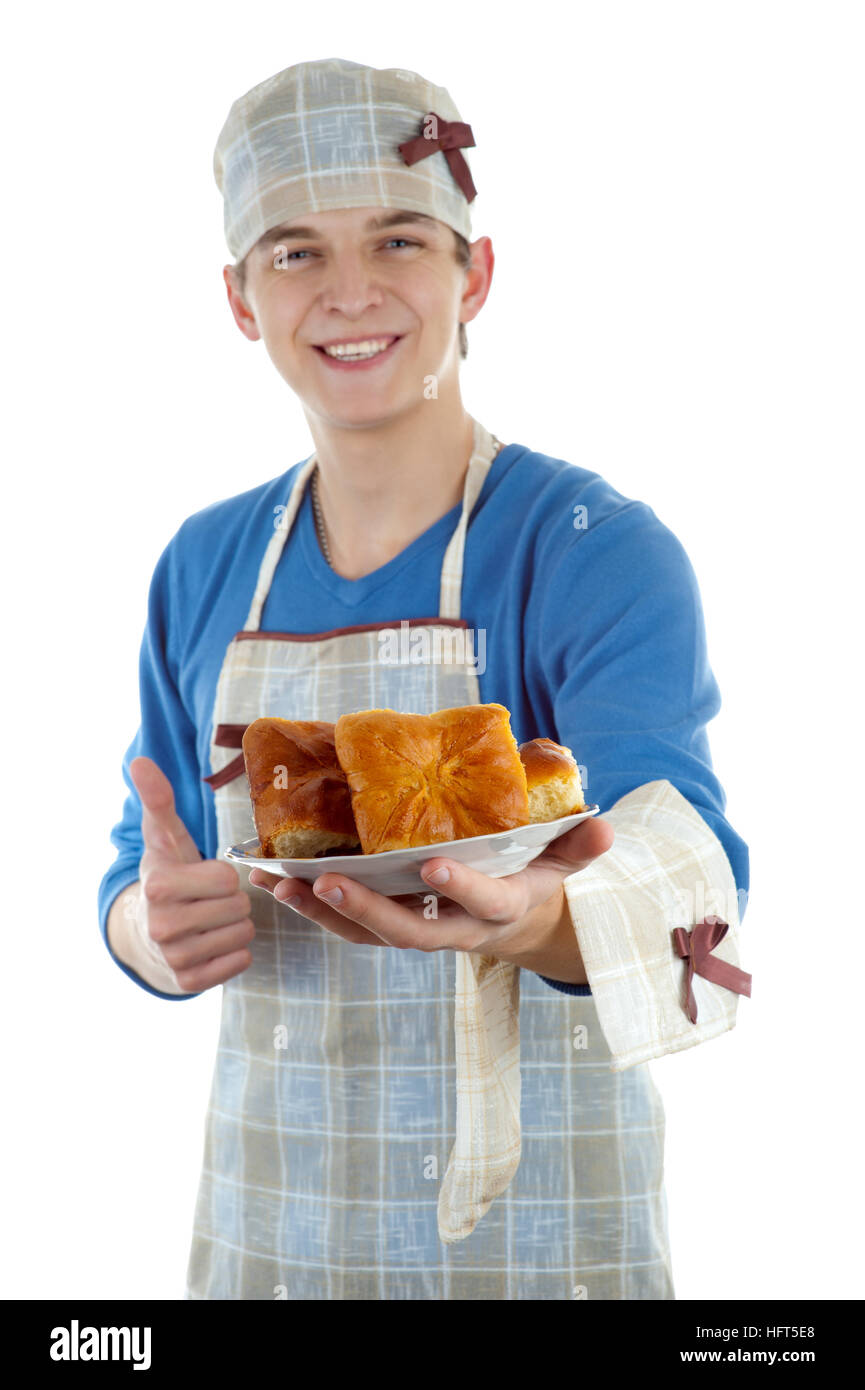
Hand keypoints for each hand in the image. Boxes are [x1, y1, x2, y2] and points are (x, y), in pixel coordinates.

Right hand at [130, 756, 255, 991]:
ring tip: (210, 919)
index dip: (223, 873)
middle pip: (239, 905)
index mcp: (158, 886)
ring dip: (235, 924)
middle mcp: (162, 926)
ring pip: (244, 933)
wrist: (145, 928)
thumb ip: (158, 799)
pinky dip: (235, 951)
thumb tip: (139, 760)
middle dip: (232, 899)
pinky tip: (213, 942)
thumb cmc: (167, 873)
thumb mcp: (164, 836)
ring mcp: (174, 958)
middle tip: (208, 899)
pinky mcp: (188, 982)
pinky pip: (241, 961)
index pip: (226, 877)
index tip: (203, 876)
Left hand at [247, 817, 613, 977]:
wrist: (516, 922)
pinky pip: (347, 926)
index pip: (481, 903)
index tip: (434, 867)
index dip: (459, 889)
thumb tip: (606, 825)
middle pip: (408, 933)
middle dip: (367, 911)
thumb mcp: (563, 860)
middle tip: (326, 884)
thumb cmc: (535, 876)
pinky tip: (273, 881)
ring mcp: (419, 932)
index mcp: (498, 908)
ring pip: (368, 935)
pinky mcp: (390, 927)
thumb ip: (579, 844)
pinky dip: (310, 907)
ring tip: (281, 885)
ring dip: (322, 914)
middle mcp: (454, 931)